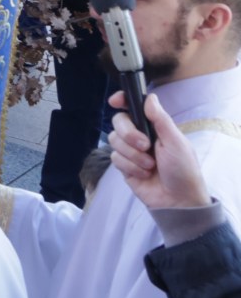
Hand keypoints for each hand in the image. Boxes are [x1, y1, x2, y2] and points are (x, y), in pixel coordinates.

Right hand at [110, 91, 211, 210]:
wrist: (177, 200)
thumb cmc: (183, 170)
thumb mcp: (176, 143)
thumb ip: (161, 120)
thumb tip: (150, 97)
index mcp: (154, 127)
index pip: (134, 107)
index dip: (122, 100)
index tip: (115, 101)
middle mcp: (140, 135)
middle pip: (118, 121)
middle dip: (129, 133)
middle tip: (145, 146)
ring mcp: (131, 151)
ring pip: (114, 140)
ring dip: (133, 155)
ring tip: (150, 165)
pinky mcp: (124, 166)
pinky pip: (115, 158)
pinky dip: (130, 167)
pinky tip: (144, 174)